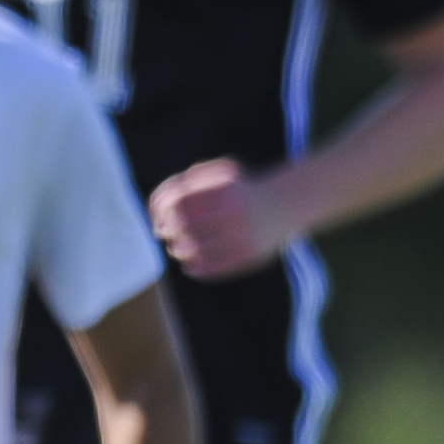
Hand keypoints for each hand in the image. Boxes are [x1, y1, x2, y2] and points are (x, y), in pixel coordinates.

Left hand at [149, 158, 296, 280]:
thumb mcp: (221, 173)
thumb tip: (159, 204)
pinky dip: (196, 270)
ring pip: (197, 250)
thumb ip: (192, 180)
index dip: (161, 212)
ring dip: (179, 252)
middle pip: (185, 226)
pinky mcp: (250, 256)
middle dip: (168, 232)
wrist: (285, 204)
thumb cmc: (243, 188)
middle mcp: (234, 212)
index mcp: (224, 188)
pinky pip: (215, 268)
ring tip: (175, 250)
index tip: (158, 218)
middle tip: (163, 234)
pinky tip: (189, 267)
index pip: (179, 201)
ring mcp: (243, 236)